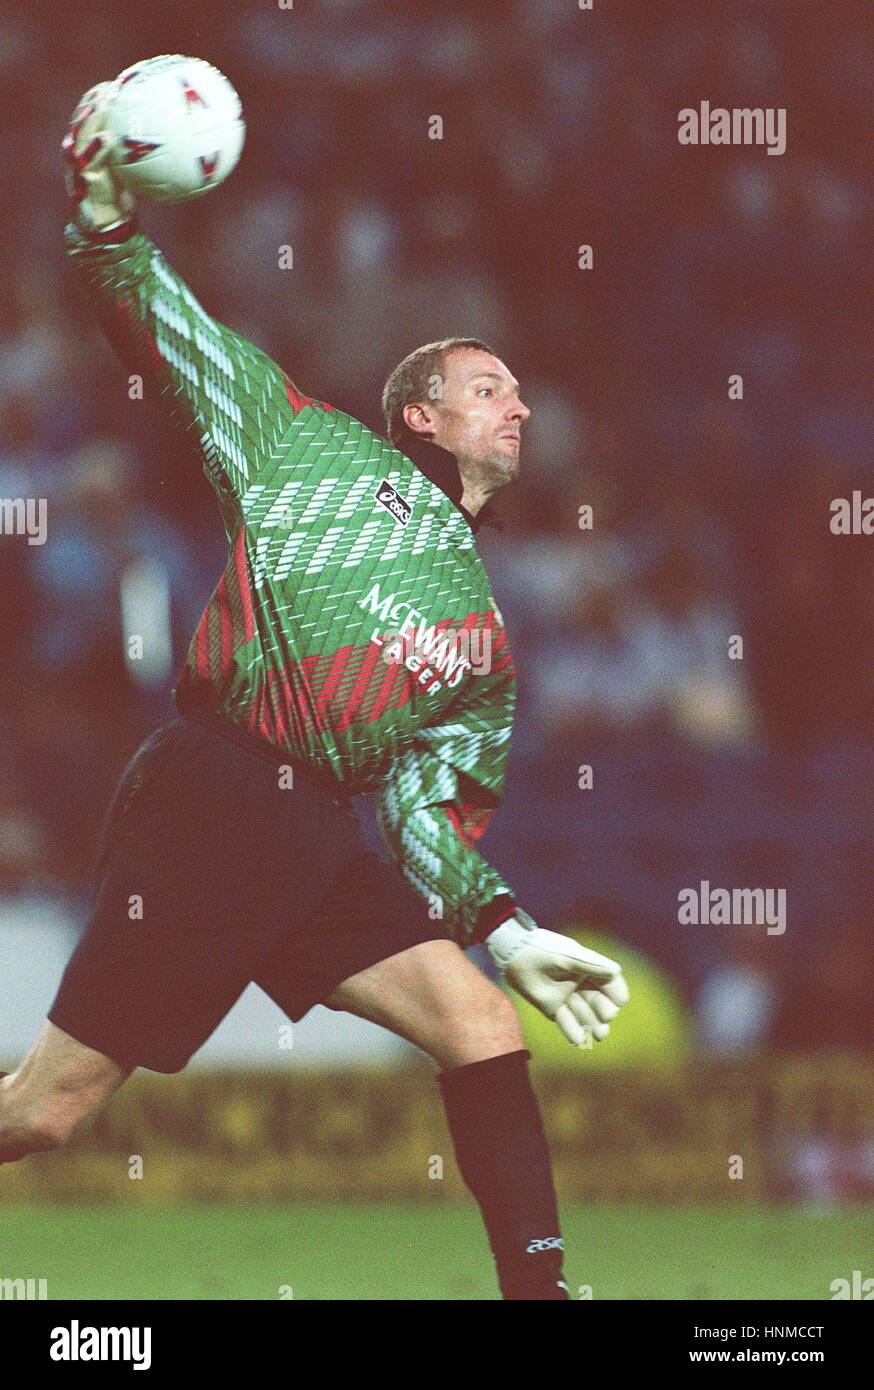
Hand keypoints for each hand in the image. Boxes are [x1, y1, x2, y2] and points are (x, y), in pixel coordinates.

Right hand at [62, 81, 135, 234]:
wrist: (104, 222)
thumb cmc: (118, 193)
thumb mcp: (128, 170)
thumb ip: (136, 152)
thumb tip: (168, 140)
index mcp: (88, 147)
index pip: (89, 118)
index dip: (97, 100)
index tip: (112, 85)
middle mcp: (79, 153)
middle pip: (82, 123)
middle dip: (91, 104)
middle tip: (106, 89)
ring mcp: (78, 168)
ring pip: (80, 137)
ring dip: (89, 120)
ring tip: (101, 107)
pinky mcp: (81, 183)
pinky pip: (88, 163)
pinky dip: (96, 149)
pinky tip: (107, 138)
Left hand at [486, 910, 628, 1045]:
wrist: (514, 955)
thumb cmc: (543, 950)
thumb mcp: (568, 956)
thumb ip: (591, 964)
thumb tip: (616, 971)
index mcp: (588, 968)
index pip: (608, 982)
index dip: (616, 991)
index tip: (620, 1000)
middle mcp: (581, 984)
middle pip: (598, 1001)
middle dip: (605, 1010)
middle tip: (607, 1017)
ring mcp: (567, 997)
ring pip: (584, 1014)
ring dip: (593, 1025)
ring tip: (600, 1035)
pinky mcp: (553, 1009)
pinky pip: (566, 1022)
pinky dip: (572, 1031)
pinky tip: (578, 1040)